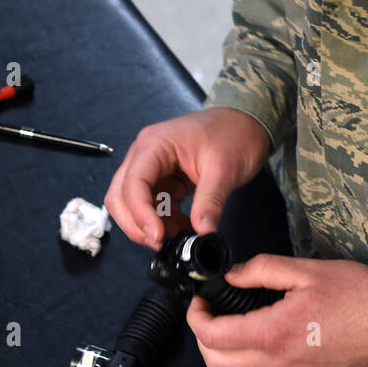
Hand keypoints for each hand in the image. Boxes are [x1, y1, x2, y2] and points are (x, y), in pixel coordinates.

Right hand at [104, 106, 271, 247]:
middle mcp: (146, 155)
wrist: (247, 124)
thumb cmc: (234, 134)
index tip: (157, 236)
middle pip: (121, 196)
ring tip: (179, 235)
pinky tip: (184, 228)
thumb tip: (202, 233)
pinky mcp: (164, 179)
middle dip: (136, 223)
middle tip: (160, 242)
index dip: (140, 213)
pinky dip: (164, 221)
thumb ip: (210, 202)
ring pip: (133, 204)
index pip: (132, 183)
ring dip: (150, 224)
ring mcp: (153, 168)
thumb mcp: (224, 170)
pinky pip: (153, 205)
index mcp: (154, 145)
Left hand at [186, 254, 367, 366]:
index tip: (200, 300)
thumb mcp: (307, 270)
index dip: (196, 317)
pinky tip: (268, 335)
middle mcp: (279, 364)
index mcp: (274, 334)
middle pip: (217, 364)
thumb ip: (263, 270)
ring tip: (239, 319)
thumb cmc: (359, 296)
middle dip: (204, 337)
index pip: (212, 336)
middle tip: (211, 312)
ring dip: (230, 349)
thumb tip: (233, 275)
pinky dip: (255, 360)